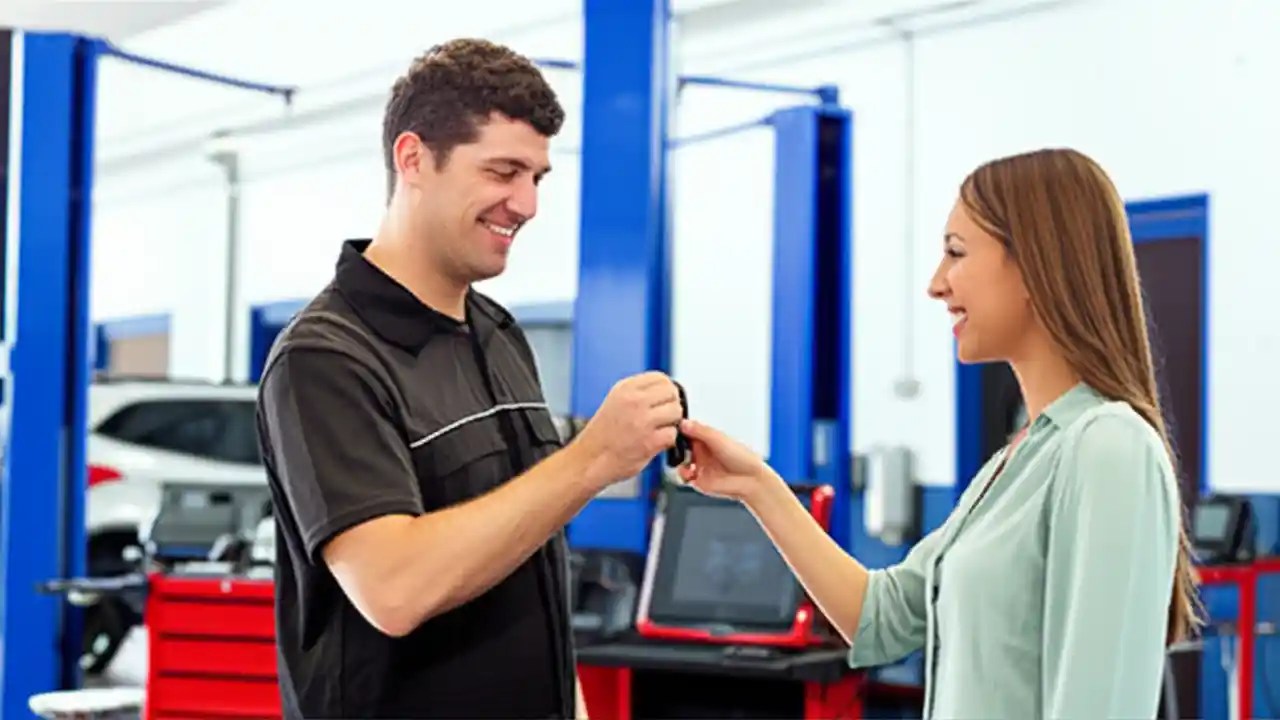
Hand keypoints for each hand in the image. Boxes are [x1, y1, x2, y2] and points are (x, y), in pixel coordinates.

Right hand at [572, 371, 682, 486]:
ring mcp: (642, 421)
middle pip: (672, 393)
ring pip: (676, 412)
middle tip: (663, 417)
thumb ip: (639, 393)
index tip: (664, 400)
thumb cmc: (602, 435)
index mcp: (625, 389)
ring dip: (671, 423)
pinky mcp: (650, 441)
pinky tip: (655, 442)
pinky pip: (672, 434)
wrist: (589, 459)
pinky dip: (667, 440)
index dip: (667, 390)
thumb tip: (667, 391)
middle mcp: (634, 401)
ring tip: (658, 430)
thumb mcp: (615, 401)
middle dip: (671, 405)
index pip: (661, 378)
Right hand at [674, 418, 769, 500]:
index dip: (679, 430)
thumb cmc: (742, 458)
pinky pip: (683, 476)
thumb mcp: (719, 439)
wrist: (750, 481)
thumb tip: (683, 422)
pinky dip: (682, 475)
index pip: (687, 431)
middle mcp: (702, 451)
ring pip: (679, 462)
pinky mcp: (698, 480)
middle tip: (675, 447)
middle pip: (680, 446)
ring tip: (684, 462)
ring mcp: (699, 465)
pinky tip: (689, 473)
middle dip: (675, 447)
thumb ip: (700, 431)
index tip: (672, 430)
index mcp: (707, 438)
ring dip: (678, 462)